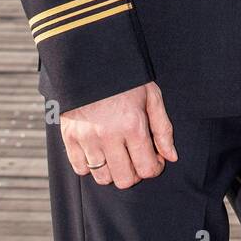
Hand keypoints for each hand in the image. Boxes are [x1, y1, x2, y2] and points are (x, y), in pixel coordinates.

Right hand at [60, 81, 176, 188]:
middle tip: (136, 158)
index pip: (147, 168)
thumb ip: (163, 129)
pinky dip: (91, 166)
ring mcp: (87, 139)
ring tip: (118, 155)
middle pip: (125, 180)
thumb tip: (171, 157)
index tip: (155, 159)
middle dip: (135, 173)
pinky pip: (80, 170)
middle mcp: (109, 136)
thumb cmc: (126, 79)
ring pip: (103, 178)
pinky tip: (99, 151)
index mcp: (133, 125)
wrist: (91, 61)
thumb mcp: (151, 96)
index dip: (155, 168)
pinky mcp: (69, 138)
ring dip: (113, 172)